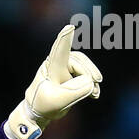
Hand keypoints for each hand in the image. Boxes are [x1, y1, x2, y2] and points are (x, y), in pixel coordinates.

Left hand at [5, 23, 101, 138]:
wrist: (40, 112)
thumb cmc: (44, 105)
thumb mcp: (59, 101)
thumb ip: (76, 91)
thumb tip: (91, 82)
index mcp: (51, 68)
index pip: (59, 52)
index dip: (64, 40)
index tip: (69, 27)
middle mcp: (58, 64)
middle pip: (78, 60)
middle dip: (89, 71)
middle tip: (97, 81)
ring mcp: (64, 69)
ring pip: (83, 67)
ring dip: (91, 78)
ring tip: (95, 93)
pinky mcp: (70, 75)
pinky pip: (85, 75)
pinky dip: (91, 84)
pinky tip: (95, 93)